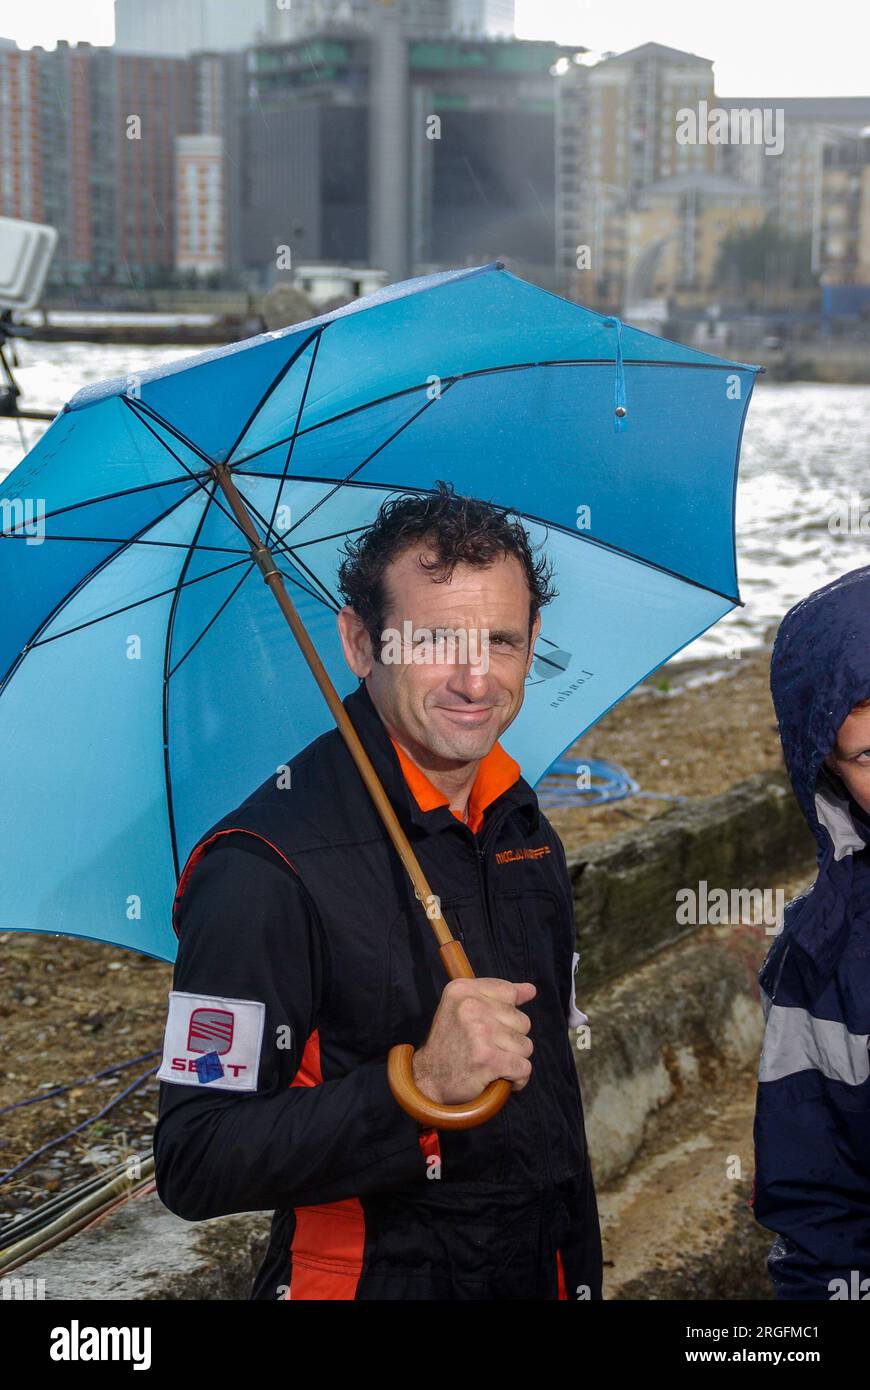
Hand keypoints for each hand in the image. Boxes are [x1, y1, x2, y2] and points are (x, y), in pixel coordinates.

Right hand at [411, 977, 535, 1104]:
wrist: (428, 1079)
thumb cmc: (451, 1044)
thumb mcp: (464, 1009)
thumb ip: (498, 996)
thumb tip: (530, 989)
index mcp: (463, 989)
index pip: (509, 993)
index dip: (506, 1015)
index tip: (490, 1026)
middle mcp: (470, 1006)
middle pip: (522, 1021)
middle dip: (511, 1040)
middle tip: (487, 1048)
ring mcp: (479, 1032)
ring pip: (525, 1045)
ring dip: (513, 1060)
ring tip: (492, 1063)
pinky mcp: (488, 1058)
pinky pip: (523, 1068)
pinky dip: (517, 1078)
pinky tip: (501, 1079)